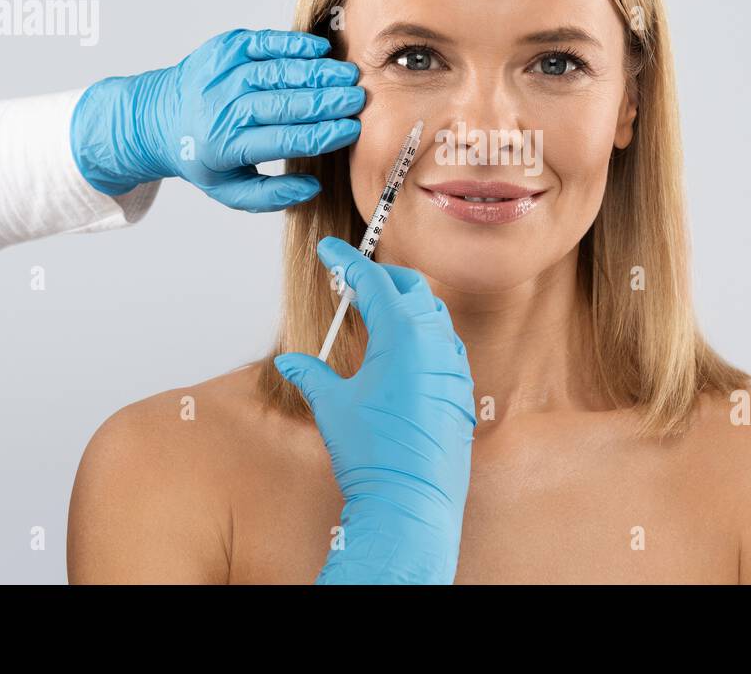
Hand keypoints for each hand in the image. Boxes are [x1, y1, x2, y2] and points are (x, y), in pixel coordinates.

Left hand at [69, 28, 361, 211]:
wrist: (157, 117)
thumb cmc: (202, 156)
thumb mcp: (230, 190)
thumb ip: (271, 196)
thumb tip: (311, 188)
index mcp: (225, 147)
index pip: (284, 141)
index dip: (322, 135)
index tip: (351, 130)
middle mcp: (221, 109)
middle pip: (283, 104)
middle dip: (326, 101)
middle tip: (359, 99)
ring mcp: (220, 75)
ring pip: (276, 72)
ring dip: (316, 73)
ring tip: (348, 75)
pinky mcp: (223, 49)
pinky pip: (262, 43)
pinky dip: (292, 44)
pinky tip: (320, 50)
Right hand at [274, 237, 476, 583]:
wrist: (412, 500)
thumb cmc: (373, 452)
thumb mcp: (332, 406)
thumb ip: (311, 374)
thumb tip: (290, 361)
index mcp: (403, 334)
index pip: (374, 281)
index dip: (348, 262)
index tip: (330, 250)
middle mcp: (435, 342)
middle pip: (411, 287)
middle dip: (381, 276)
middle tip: (352, 280)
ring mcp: (453, 364)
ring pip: (434, 314)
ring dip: (405, 303)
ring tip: (376, 311)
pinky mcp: (460, 387)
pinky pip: (445, 344)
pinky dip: (423, 334)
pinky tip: (403, 351)